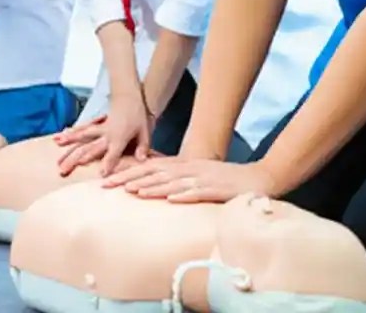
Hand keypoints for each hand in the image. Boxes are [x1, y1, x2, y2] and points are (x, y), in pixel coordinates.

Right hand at [53, 93, 152, 176]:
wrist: (130, 97)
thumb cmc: (138, 116)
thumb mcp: (145, 132)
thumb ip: (142, 147)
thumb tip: (142, 160)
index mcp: (119, 137)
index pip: (113, 154)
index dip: (108, 164)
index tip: (101, 174)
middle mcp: (107, 133)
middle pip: (91, 148)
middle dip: (80, 159)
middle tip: (68, 167)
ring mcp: (99, 127)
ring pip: (82, 137)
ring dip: (70, 143)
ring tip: (59, 148)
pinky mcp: (95, 123)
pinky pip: (82, 128)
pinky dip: (71, 132)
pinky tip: (60, 136)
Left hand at [101, 157, 278, 203]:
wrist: (257, 178)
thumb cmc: (224, 179)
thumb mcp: (197, 175)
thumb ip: (176, 178)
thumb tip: (154, 186)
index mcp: (183, 165)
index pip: (150, 167)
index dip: (128, 172)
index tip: (108, 178)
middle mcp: (189, 169)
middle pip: (155, 173)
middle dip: (131, 178)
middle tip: (109, 185)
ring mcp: (203, 179)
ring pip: (173, 182)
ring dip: (153, 187)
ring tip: (133, 192)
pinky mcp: (217, 190)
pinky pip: (198, 193)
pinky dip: (184, 195)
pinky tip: (171, 199)